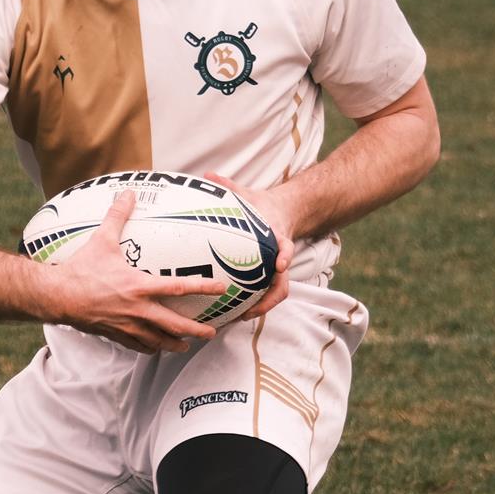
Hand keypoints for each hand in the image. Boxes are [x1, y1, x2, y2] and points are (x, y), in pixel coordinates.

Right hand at [48, 188, 230, 353]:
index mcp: (139, 286)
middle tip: (212, 332)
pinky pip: (138, 346)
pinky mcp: (115, 334)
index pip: (179, 287)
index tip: (221, 289)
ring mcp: (127, 326)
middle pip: (175, 324)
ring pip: (158, 341)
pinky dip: (150, 347)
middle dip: (196, 330)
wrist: (57, 297)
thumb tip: (128, 193)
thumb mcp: (101, 240)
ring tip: (186, 345)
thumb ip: (118, 216)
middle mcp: (138, 310)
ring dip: (175, 343)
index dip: (203, 287)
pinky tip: (155, 347)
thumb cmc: (81, 269)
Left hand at [207, 173, 293, 321]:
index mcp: (277, 236)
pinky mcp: (269, 275)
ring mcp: (277, 268)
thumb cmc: (260, 205)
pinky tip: (234, 312)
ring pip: (277, 292)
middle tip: (252, 309)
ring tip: (241, 317)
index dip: (285, 256)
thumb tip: (208, 175)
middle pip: (283, 282)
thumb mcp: (246, 193)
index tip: (280, 265)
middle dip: (270, 297)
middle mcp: (279, 256)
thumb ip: (229, 187)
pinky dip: (254, 304)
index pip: (286, 247)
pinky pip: (266, 293)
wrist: (281, 212)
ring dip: (262, 307)